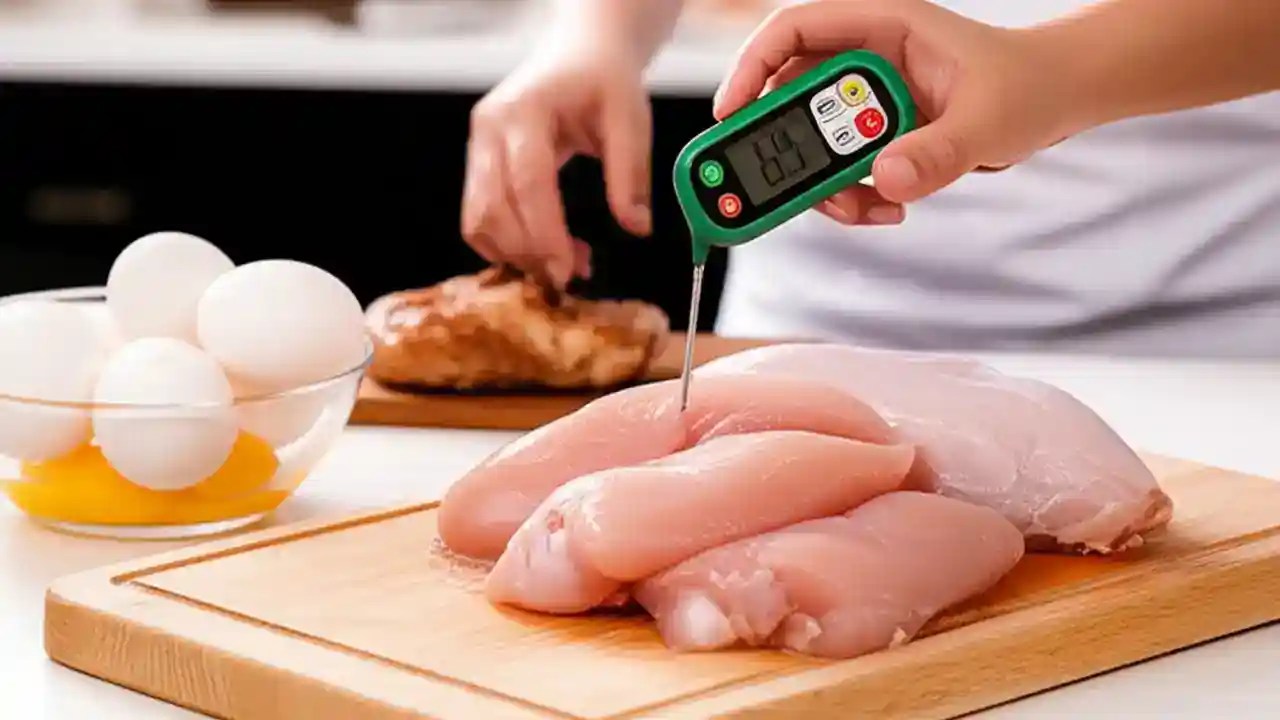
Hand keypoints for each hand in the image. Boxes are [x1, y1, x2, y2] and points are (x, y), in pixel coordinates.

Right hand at [461, 43, 653, 288]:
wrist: (580, 54)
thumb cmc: (604, 80)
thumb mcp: (630, 119)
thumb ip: (630, 173)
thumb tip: (636, 227)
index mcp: (524, 110)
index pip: (528, 182)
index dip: (544, 233)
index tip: (567, 270)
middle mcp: (489, 127)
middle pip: (493, 207)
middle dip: (528, 253)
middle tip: (568, 279)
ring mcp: (477, 146)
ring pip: (478, 219)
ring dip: (515, 254)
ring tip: (563, 265)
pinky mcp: (478, 164)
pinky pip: (478, 218)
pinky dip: (505, 245)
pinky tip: (542, 252)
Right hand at [713, 0, 1072, 226]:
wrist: (1058, 101)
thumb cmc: (1030, 85)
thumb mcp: (990, 121)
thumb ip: (938, 152)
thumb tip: (887, 178)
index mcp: (883, 27)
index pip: (794, 30)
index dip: (751, 68)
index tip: (731, 115)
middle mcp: (866, 60)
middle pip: (790, 96)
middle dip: (782, 146)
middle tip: (773, 187)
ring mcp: (869, 99)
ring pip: (811, 141)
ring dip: (820, 184)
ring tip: (856, 208)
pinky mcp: (879, 134)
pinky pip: (840, 168)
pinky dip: (850, 196)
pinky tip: (886, 207)